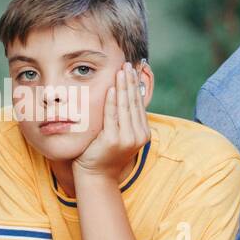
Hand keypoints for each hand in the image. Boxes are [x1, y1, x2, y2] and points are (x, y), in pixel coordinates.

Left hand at [74, 62, 150, 178]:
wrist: (96, 175)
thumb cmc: (104, 153)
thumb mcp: (120, 135)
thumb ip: (124, 119)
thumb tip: (125, 96)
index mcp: (143, 133)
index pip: (139, 104)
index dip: (136, 86)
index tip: (132, 70)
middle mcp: (139, 135)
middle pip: (134, 102)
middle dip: (130, 82)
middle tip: (127, 64)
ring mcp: (128, 138)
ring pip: (125, 106)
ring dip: (123, 86)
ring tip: (121, 70)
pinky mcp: (114, 140)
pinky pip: (113, 115)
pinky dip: (112, 101)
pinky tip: (112, 88)